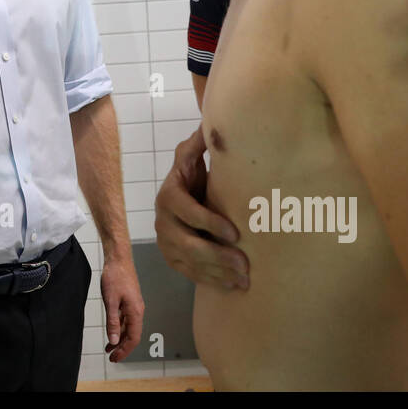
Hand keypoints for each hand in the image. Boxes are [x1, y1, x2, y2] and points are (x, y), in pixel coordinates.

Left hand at [100, 255, 143, 361]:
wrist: (119, 259)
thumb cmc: (115, 277)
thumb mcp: (111, 301)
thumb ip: (112, 322)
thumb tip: (113, 341)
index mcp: (135, 312)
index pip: (133, 338)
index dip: (124, 350)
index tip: (115, 359)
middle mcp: (137, 311)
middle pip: (132, 335)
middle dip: (122, 348)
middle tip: (111, 358)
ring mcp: (134, 306)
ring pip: (128, 328)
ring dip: (119, 339)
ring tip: (109, 349)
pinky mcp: (129, 301)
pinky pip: (126, 320)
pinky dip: (119, 328)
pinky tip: (111, 332)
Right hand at [154, 125, 249, 290]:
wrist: (177, 197)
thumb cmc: (191, 176)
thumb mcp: (190, 156)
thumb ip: (199, 142)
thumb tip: (211, 122)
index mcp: (169, 196)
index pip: (187, 211)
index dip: (210, 222)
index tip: (235, 232)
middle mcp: (162, 221)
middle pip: (189, 244)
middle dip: (218, 256)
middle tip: (245, 264)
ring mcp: (165, 242)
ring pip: (190, 263)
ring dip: (218, 273)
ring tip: (244, 279)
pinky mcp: (171, 258)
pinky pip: (189, 274)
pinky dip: (210, 281)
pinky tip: (232, 286)